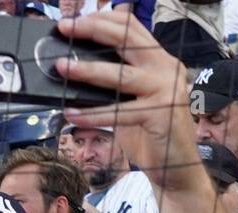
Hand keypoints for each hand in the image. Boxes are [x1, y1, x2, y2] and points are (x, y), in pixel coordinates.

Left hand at [54, 9, 205, 192]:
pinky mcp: (160, 115)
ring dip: (88, 70)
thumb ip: (114, 82)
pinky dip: (92, 114)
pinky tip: (71, 113)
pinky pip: (118, 113)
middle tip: (65, 29)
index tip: (73, 22)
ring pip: (121, 75)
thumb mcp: (131, 100)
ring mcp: (166, 90)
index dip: (102, 19)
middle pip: (127, 39)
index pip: (131, 27)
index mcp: (160, 60)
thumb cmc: (149, 133)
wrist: (176, 167)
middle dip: (93, 30)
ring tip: (62, 67)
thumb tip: (75, 68)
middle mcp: (167, 68)